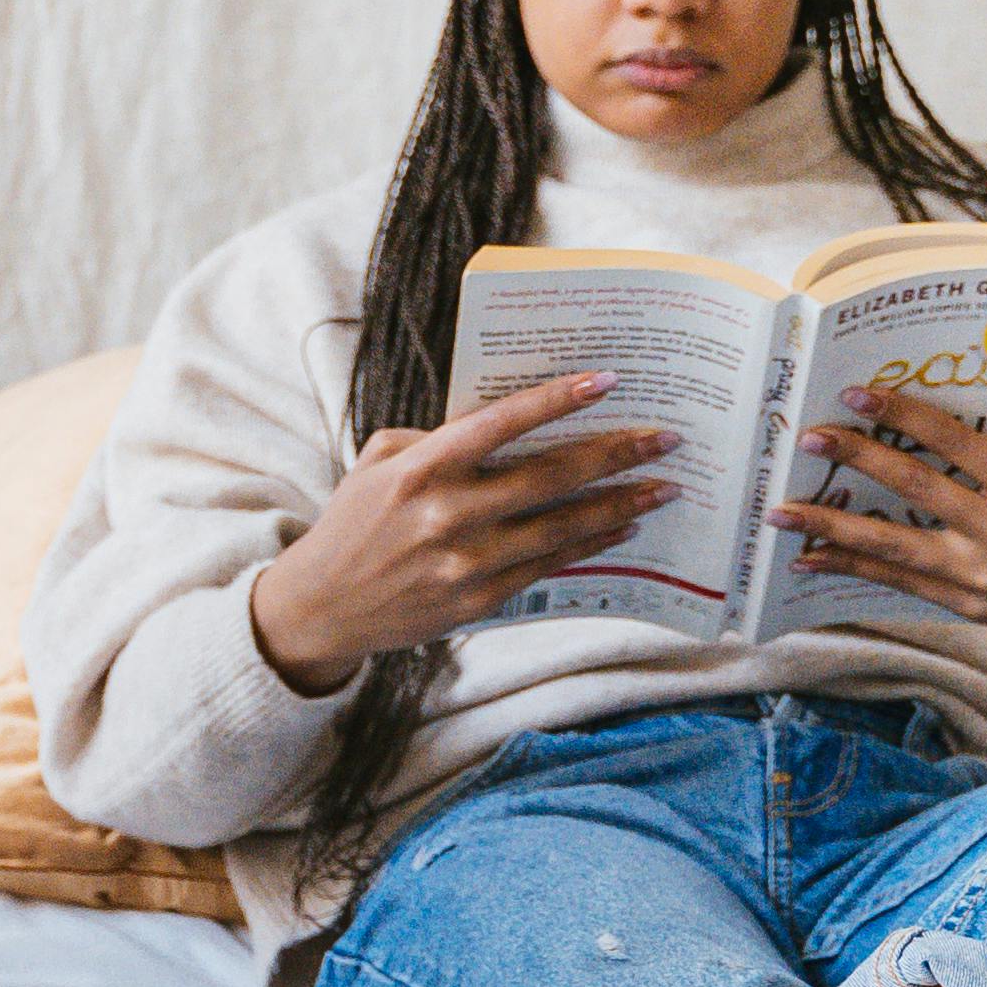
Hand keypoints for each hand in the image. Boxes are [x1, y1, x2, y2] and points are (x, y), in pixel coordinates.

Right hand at [247, 371, 687, 687]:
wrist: (323, 605)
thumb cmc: (354, 522)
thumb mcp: (378, 462)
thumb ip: (437, 439)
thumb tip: (508, 427)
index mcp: (422, 466)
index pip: (502, 423)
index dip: (557, 400)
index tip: (608, 380)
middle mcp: (448, 512)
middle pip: (550, 477)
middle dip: (615, 454)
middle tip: (664, 439)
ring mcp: (467, 560)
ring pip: (562, 526)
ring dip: (620, 504)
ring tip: (662, 486)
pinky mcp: (479, 598)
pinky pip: (550, 566)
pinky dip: (591, 544)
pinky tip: (623, 526)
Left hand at [771, 394, 986, 658]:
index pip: (955, 441)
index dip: (902, 416)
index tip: (857, 395)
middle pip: (914, 488)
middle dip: (856, 458)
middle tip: (807, 436)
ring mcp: (983, 574)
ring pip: (893, 545)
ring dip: (831, 525)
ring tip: (781, 511)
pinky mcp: (971, 607)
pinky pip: (902, 583)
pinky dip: (853, 568)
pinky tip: (811, 558)